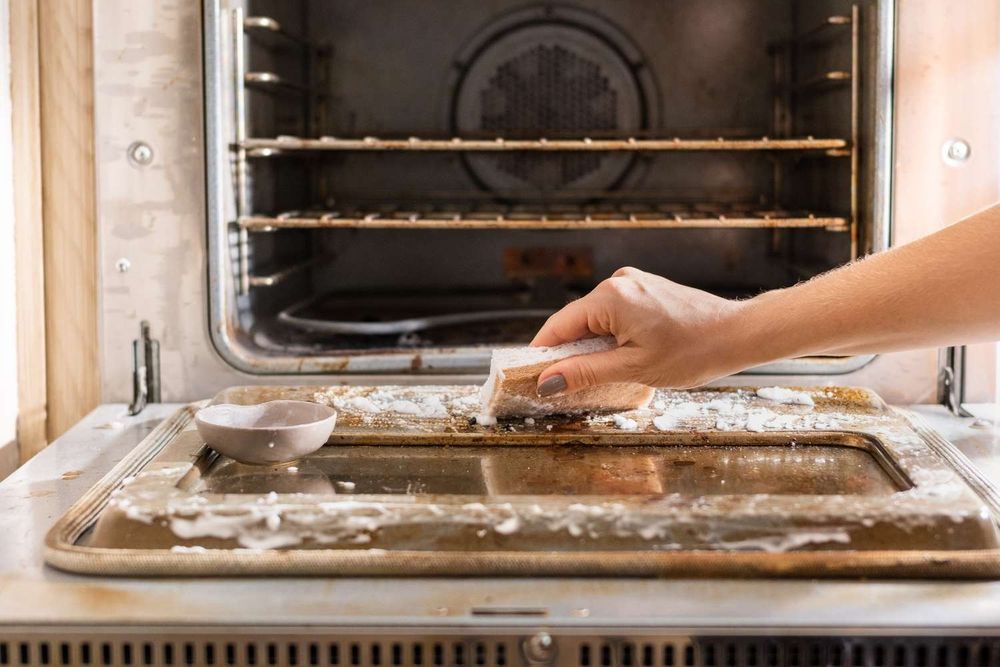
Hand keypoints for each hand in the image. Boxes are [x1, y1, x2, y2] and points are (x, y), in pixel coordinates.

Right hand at [532, 267, 751, 394]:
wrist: (738, 334)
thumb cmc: (694, 351)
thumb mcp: (633, 369)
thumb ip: (585, 373)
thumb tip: (548, 381)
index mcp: (610, 297)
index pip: (558, 326)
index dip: (542, 354)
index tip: (531, 379)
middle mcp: (618, 282)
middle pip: (575, 322)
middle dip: (569, 353)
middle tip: (566, 386)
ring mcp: (633, 283)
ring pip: (595, 319)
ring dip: (592, 346)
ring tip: (603, 375)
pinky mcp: (645, 289)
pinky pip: (613, 314)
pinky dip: (610, 336)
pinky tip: (622, 357)